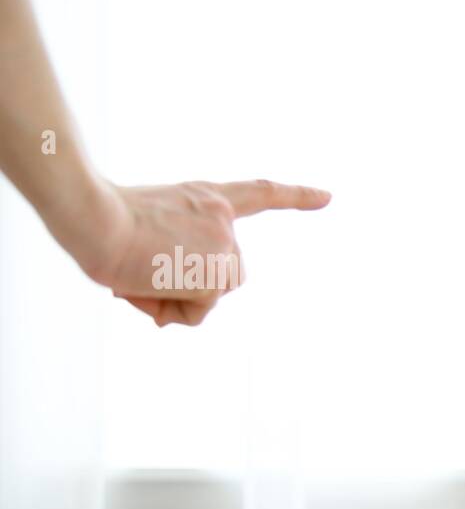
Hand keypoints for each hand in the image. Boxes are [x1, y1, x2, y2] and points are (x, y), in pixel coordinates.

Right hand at [75, 176, 330, 326]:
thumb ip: (167, 268)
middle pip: (220, 276)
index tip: (328, 197)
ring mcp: (226, 242)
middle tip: (142, 270)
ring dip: (174, 299)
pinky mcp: (220, 268)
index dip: (295, 196)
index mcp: (204, 198)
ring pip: (210, 295)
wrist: (92, 217)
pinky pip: (199, 311)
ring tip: (142, 274)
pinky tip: (147, 284)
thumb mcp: (140, 240)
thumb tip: (168, 314)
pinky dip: (172, 310)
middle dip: (184, 288)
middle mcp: (223, 218)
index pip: (259, 194)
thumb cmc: (98, 225)